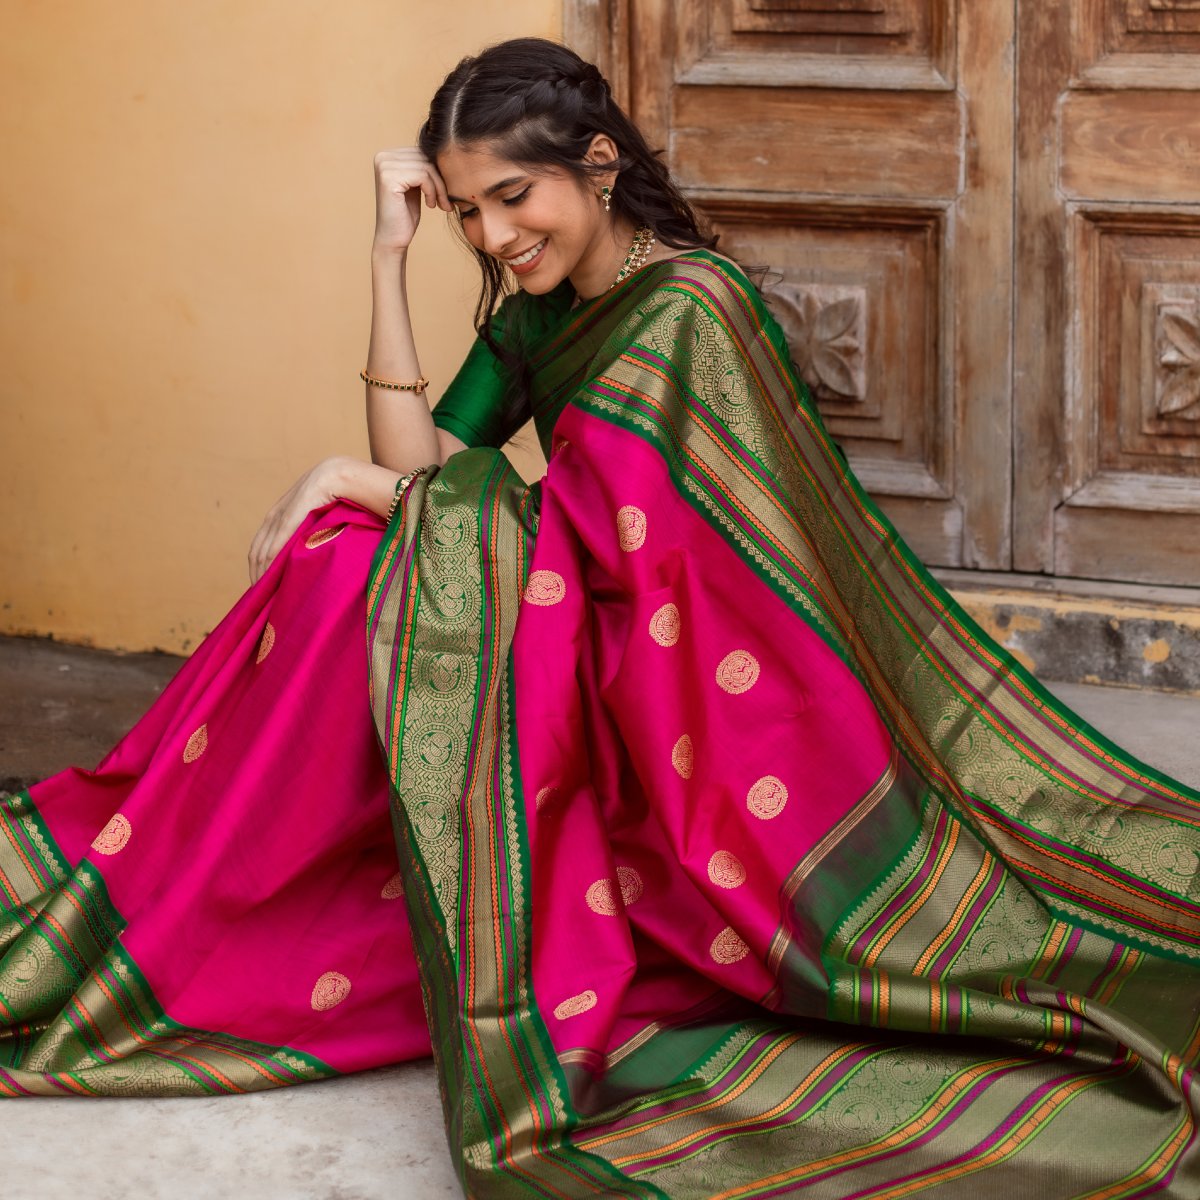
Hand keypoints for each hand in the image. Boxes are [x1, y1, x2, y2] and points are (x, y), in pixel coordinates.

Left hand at [247, 457, 348, 583]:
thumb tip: (313, 555)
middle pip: (257, 551)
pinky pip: (277, 543)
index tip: (264, 588)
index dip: (259, 568)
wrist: (342, 474)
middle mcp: (276, 515)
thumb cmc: (338, 496)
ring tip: (266, 595)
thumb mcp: (320, 518)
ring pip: (264, 550)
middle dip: (257, 575)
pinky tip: (269, 576)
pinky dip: (271, 562)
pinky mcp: (291, 516)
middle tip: (262, 599)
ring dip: (262, 574)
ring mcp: (282, 515)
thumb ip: (311, 533)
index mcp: (280, 514)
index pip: (261, 546)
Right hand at [373, 147, 450, 255]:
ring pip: (427, 166)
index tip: (445, 192)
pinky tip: (431, 205)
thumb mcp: (416, 185)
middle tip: (447, 201)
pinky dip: (432, 191)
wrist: (393, 239)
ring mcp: (384, 166)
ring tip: (441, 204)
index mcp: (387, 155)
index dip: (438, 171)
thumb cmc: (406, 214)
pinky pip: (423, 176)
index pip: (422, 152)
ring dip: (439, 188)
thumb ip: (423, 166)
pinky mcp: (389, 177)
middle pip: (425, 157)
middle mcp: (383, 157)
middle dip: (441, 179)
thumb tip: (446, 149)